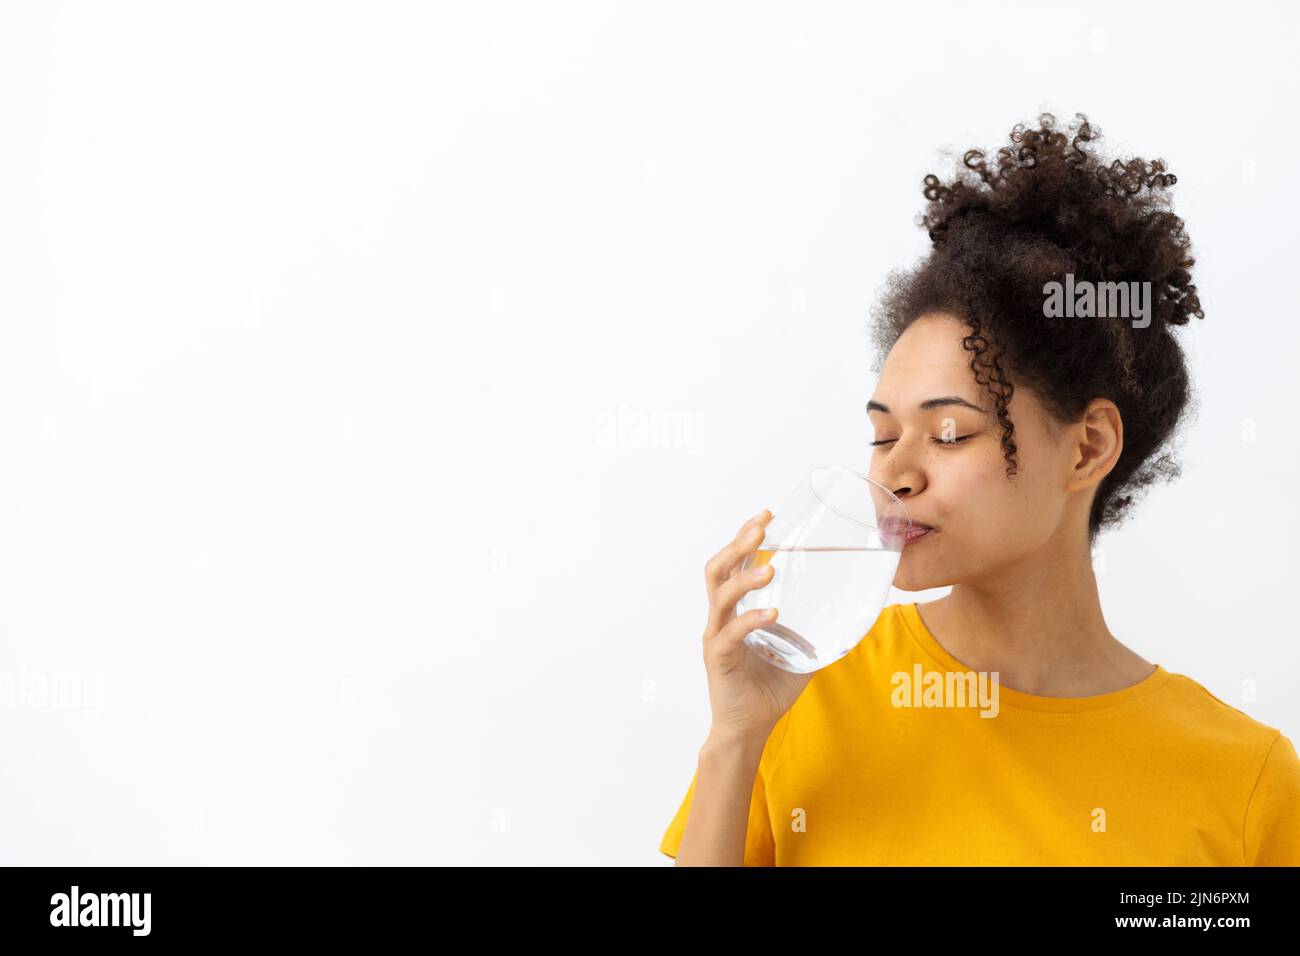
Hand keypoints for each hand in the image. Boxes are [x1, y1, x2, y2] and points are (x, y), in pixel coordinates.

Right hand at [700, 509, 812, 744]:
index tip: (765, 515)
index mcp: (735, 612)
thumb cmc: (769, 690)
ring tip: (769, 566)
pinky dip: (752, 620)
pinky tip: (773, 613)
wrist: (748, 729)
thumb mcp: (798, 652)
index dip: (745, 537)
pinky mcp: (719, 660)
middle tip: (760, 528)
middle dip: (738, 544)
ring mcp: (716, 638)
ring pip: (720, 596)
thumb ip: (812, 630)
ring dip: (744, 577)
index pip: (733, 565)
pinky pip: (732, 634)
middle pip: (718, 570)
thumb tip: (850, 615)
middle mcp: (720, 619)